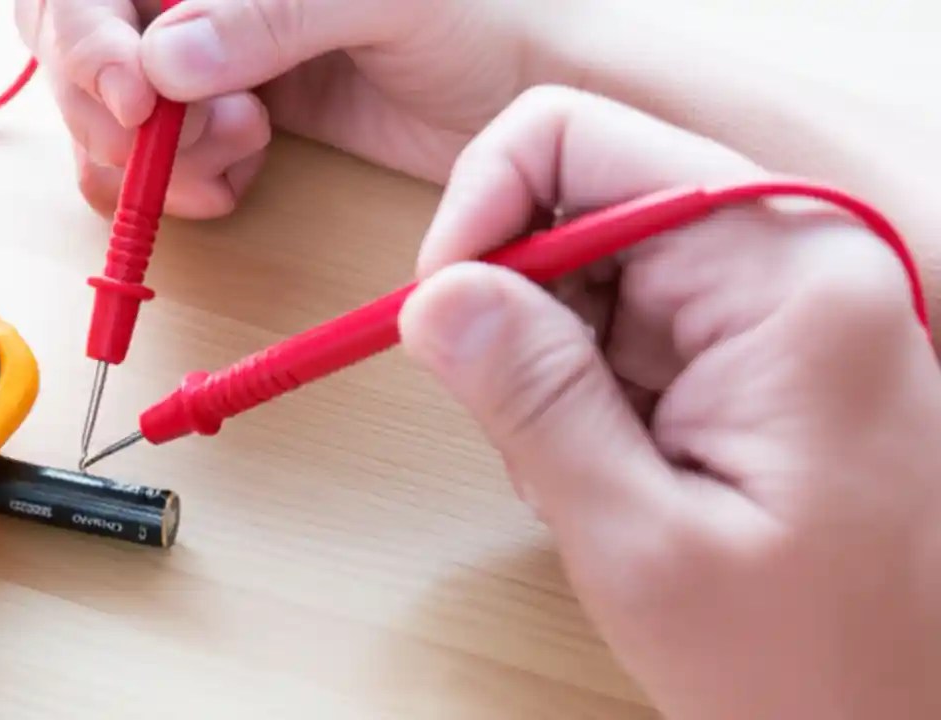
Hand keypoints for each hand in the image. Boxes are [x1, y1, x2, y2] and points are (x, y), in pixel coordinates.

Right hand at [13, 0, 531, 217]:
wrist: (535, 95)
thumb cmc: (492, 13)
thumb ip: (271, 13)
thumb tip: (160, 61)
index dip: (82, 26)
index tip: (130, 93)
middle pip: (75, 34)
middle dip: (104, 101)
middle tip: (162, 139)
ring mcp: (211, 50)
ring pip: (104, 106)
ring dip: (148, 152)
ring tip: (239, 151)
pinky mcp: (229, 112)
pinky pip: (153, 157)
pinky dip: (177, 181)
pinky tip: (240, 172)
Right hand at [399, 86, 940, 719]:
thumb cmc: (811, 666)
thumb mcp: (642, 540)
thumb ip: (534, 400)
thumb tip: (438, 292)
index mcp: (783, 279)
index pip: (582, 146)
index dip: (483, 212)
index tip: (441, 312)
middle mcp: (790, 262)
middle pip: (582, 200)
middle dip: (516, 306)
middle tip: (521, 427)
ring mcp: (775, 303)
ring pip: (589, 269)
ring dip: (548, 364)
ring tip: (585, 475)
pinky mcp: (754, 347)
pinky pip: (621, 324)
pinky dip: (583, 392)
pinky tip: (611, 473)